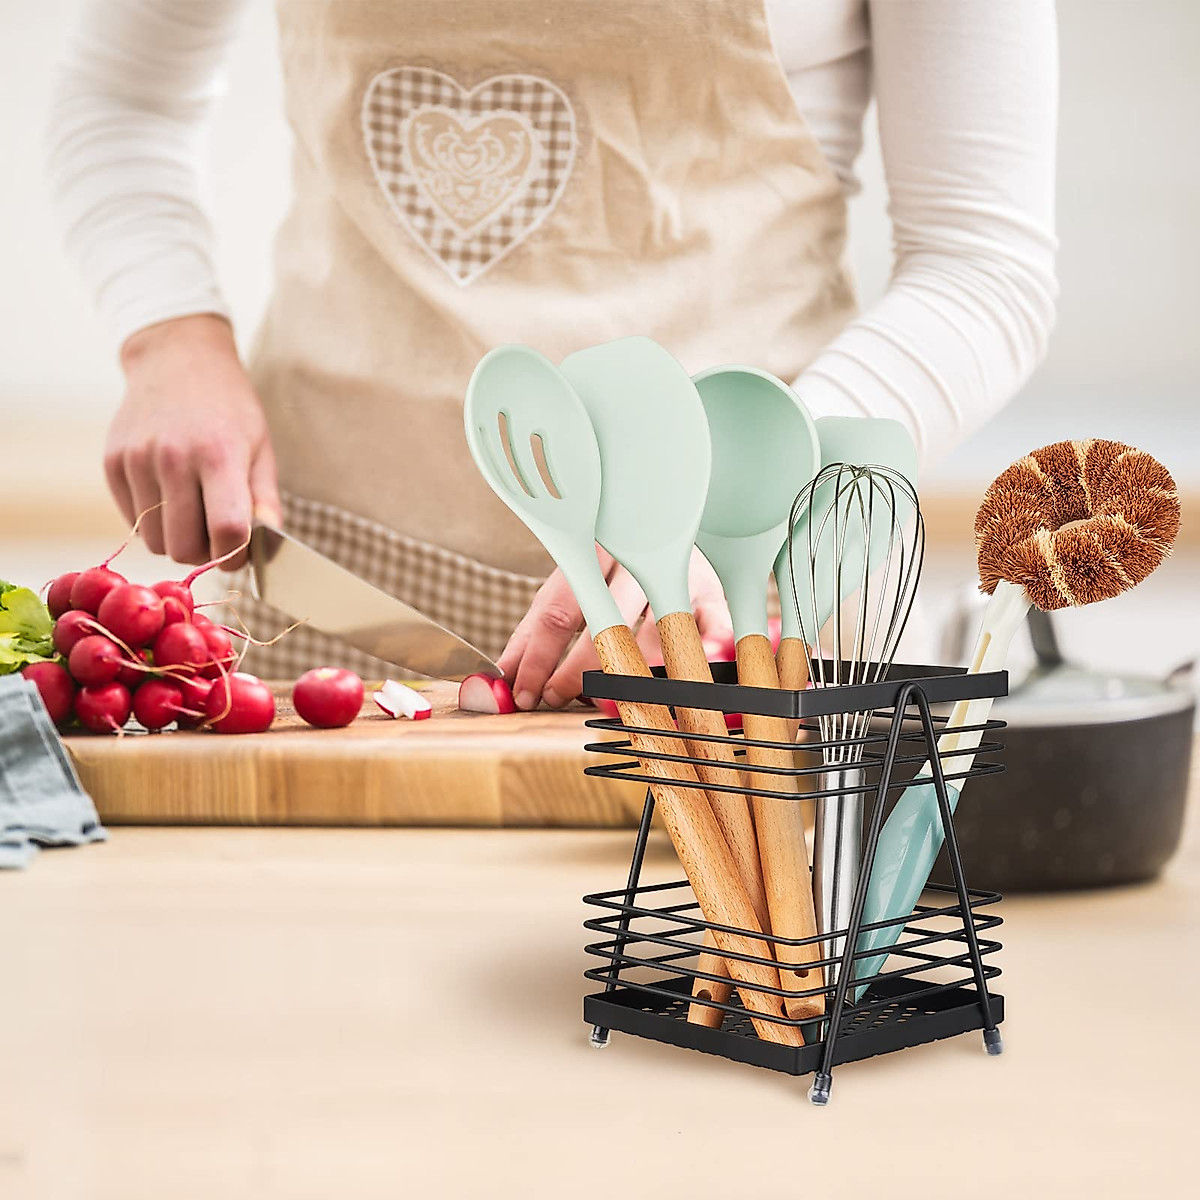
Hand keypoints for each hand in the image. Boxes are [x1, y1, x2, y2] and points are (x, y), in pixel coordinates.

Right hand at [105, 315, 280, 567]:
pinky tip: (169, 495)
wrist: (177, 359)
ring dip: (177, 541)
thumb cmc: (229, 408)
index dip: (237, 556)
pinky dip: (153, 522)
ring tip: (194, 514)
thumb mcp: (260, 447)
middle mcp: (172, 458)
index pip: (227, 531)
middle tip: (216, 536)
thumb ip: (264, 500)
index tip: (241, 553)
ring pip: (155, 542)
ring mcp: (137, 460)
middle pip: (184, 548)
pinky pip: (132, 522)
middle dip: (205, 554)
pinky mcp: (112, 463)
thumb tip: (267, 548)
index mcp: (219, 455)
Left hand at [498, 546, 733, 709]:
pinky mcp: (710, 589)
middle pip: (603, 621)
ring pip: (654, 629)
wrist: (661, 510)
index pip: (556, 612)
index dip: (537, 658)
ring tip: (610, 702)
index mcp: (587, 554)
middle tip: (559, 698)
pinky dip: (711, 643)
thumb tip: (499, 678)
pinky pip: (714, 619)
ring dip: (633, 673)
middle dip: (576, 669)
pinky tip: (702, 663)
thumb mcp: (565, 589)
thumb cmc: (607, 567)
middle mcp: (631, 560)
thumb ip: (533, 633)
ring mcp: (673, 573)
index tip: (523, 693)